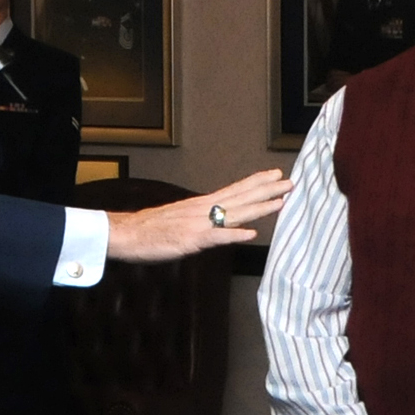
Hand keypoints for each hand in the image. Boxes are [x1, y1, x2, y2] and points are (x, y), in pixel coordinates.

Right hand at [106, 171, 291, 261]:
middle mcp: (203, 210)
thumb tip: (222, 222)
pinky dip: (234, 235)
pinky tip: (251, 234)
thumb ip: (204, 220)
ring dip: (259, 208)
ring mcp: (198, 224)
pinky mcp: (190, 240)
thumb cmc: (151, 230)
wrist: (125, 234)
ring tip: (280, 202)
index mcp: (201, 204)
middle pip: (240, 197)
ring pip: (234, 214)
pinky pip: (216, 238)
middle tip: (290, 182)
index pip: (234, 190)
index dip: (256, 182)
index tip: (275, 174)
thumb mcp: (183, 220)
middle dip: (267, 190)